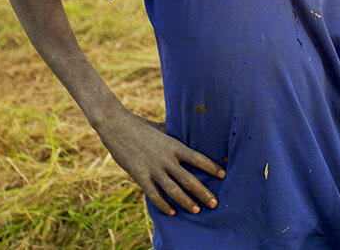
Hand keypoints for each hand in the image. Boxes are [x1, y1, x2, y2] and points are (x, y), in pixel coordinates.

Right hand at [94, 110, 225, 215]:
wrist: (116, 126)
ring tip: (197, 210)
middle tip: (215, 203)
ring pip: (174, 190)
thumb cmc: (140, 126)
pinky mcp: (139, 176)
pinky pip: (154, 195)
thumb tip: (186, 130)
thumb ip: (173, 134)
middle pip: (189, 179)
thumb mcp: (161, 128)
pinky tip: (172, 212)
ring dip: (187, 202)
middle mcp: (166, 158)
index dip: (212, 167)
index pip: (198, 158)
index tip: (223, 175)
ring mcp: (153, 168)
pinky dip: (164, 205)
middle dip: (203, 193)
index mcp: (174, 145)